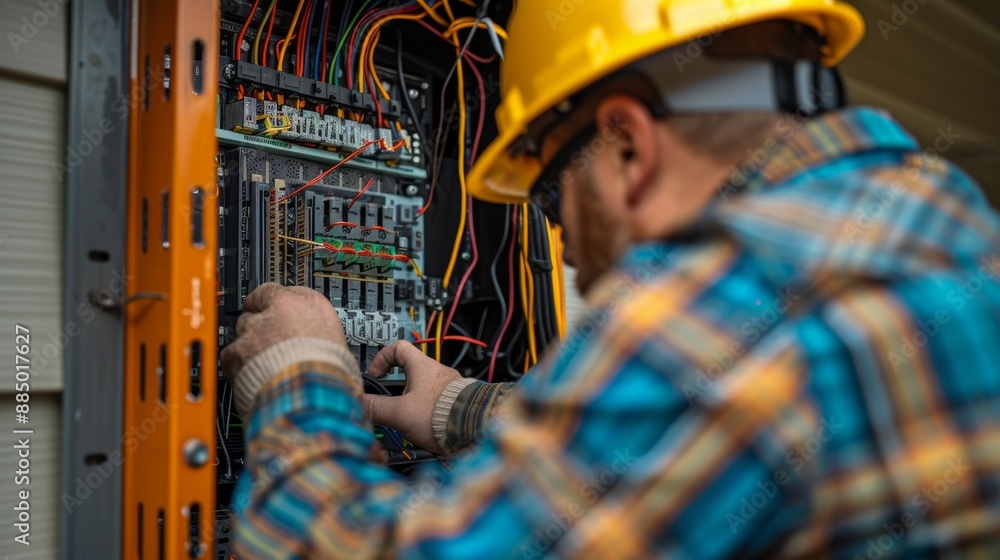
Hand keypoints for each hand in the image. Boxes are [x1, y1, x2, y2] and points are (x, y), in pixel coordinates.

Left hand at [221, 283, 347, 377]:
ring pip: (243, 328)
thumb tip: (319, 342)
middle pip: (259, 307)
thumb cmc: (331, 374)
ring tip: (262, 363)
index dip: (274, 302)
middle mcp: (281, 311)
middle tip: (269, 340)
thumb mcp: (339, 344)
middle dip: (261, 323)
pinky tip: (251, 374)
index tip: (273, 308)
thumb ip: (320, 333)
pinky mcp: (238, 350)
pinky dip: (237, 364)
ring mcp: (256, 329)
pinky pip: (230, 353)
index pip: (284, 290)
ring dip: (249, 343)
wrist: (313, 397)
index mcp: (311, 305)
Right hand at [364, 341, 462, 454]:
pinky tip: (420, 427)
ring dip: (410, 401)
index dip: (382, 358)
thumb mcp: (400, 413)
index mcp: (423, 367)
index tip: (375, 373)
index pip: (398, 348)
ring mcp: (448, 388)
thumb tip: (358, 405)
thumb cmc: (442, 415)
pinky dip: (424, 412)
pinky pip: (435, 402)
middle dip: (396, 386)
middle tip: (387, 400)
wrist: (473, 429)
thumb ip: (376, 409)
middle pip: (410, 371)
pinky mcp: (455, 403)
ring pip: (422, 389)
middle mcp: (437, 373)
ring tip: (403, 419)